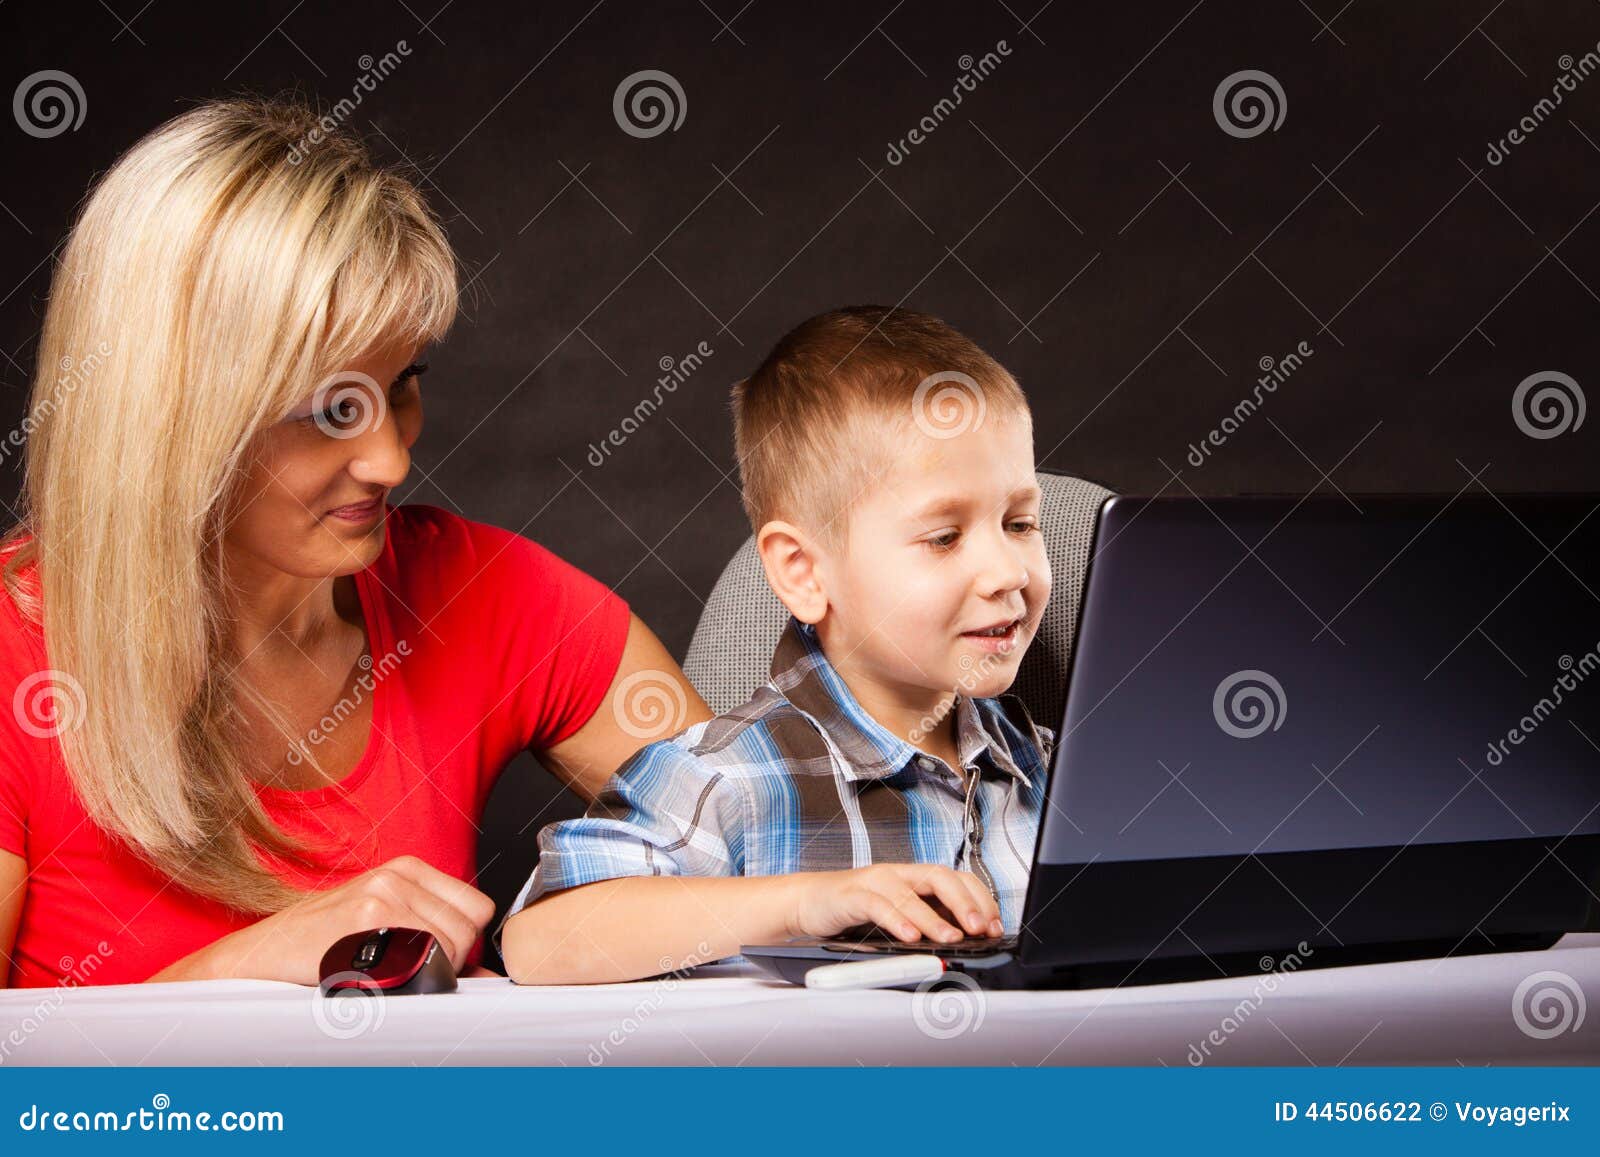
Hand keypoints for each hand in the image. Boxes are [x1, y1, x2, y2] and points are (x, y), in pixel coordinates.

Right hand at [216, 855, 495, 985]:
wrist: (261, 956)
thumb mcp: (385, 929)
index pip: (478, 907)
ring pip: (449, 947)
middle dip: (447, 961)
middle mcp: (399, 874)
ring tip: (383, 972)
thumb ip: (437, 944)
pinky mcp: (368, 916)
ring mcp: (383, 892)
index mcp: (408, 868)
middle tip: (402, 970)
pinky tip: (373, 975)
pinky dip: (407, 978)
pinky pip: (421, 957)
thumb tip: (491, 978)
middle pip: (467, 929)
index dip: (462, 942)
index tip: (433, 957)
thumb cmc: (321, 946)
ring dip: (425, 972)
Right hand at [788, 864, 1002, 943]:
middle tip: (980, 928)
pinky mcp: (851, 895)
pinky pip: (877, 905)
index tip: (994, 926)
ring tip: (952, 938)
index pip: (958, 879)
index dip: (980, 900)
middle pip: (940, 876)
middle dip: (965, 902)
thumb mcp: (899, 915)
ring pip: (910, 892)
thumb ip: (928, 922)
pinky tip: (910, 937)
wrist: (808, 902)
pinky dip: (896, 920)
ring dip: (934, 917)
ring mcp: (874, 882)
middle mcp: (899, 874)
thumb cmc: (856, 909)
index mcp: (915, 878)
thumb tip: (966, 942)